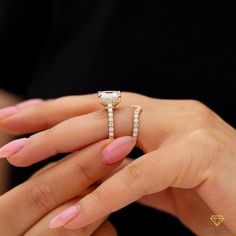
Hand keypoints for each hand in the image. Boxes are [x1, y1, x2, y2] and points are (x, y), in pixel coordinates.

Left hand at [0, 93, 235, 233]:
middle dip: (52, 117)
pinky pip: (140, 176)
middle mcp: (176, 114)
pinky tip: (68, 216)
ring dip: (63, 144)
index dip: (65, 108)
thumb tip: (101, 169)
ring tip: (21, 155)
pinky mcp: (201, 156)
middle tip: (10, 125)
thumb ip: (136, 169)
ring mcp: (190, 130)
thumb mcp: (167, 181)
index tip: (28, 117)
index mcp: (167, 117)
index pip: (107, 105)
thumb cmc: (218, 196)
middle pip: (102, 108)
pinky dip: (103, 196)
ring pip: (114, 131)